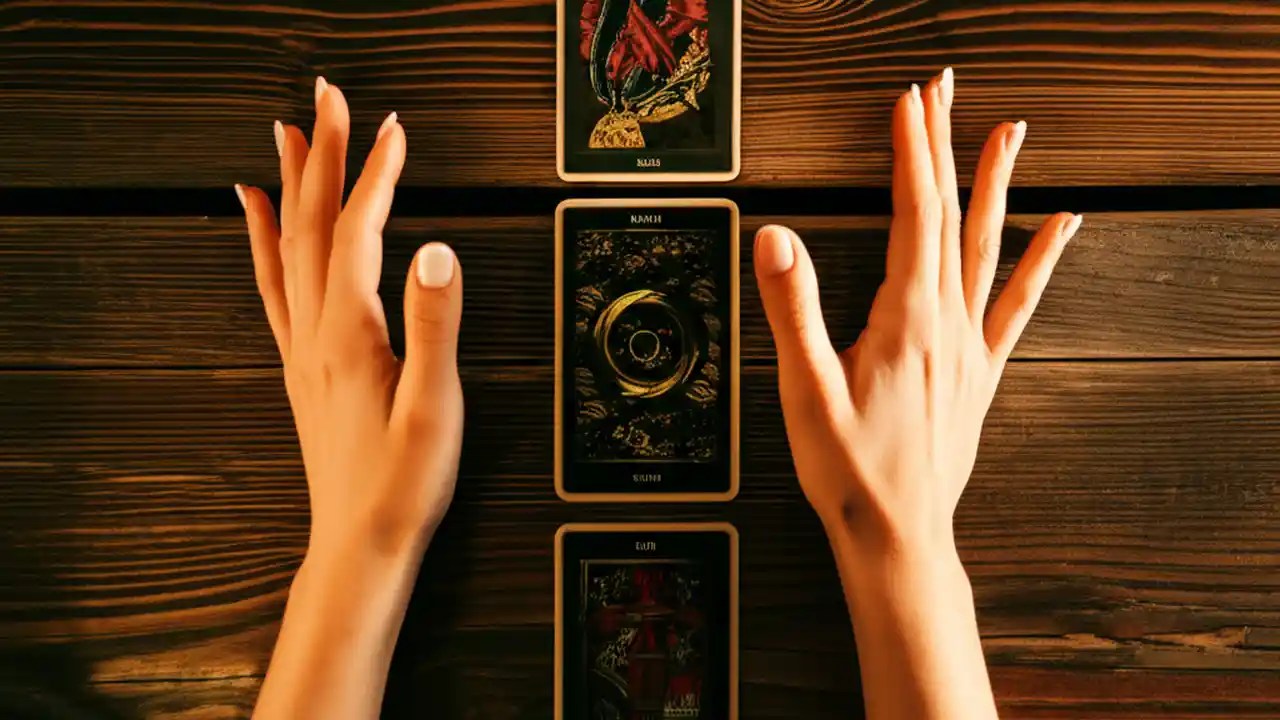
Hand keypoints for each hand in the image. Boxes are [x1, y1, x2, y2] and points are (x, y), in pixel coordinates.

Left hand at [236, 76, 462, 564]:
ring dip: (291, 185)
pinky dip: (264, 240)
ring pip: (289, 247)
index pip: (361, 231)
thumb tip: (439, 250)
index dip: (377, 175)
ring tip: (288, 135)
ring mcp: (303, 347)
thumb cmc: (403, 482)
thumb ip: (436, 323)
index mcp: (351, 332)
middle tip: (330, 97)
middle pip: (314, 224)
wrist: (361, 540)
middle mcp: (316, 331)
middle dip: (325, 155)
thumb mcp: (434, 405)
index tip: (392, 129)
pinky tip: (257, 217)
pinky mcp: (304, 365)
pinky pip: (274, 285)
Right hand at [754, 69, 1080, 556]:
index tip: (907, 104)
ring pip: (987, 248)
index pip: (913, 216)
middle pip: (951, 216)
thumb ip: (793, 313)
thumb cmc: (852, 473)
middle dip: (943, 146)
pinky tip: (1058, 230)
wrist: (897, 534)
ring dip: (994, 185)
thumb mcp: (807, 392)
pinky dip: (1039, 260)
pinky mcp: (978, 372)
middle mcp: (947, 325)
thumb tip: (777, 242)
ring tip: (1007, 134)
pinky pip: (1016, 304)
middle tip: (943, 91)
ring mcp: (970, 347)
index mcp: (906, 322)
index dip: (910, 153)